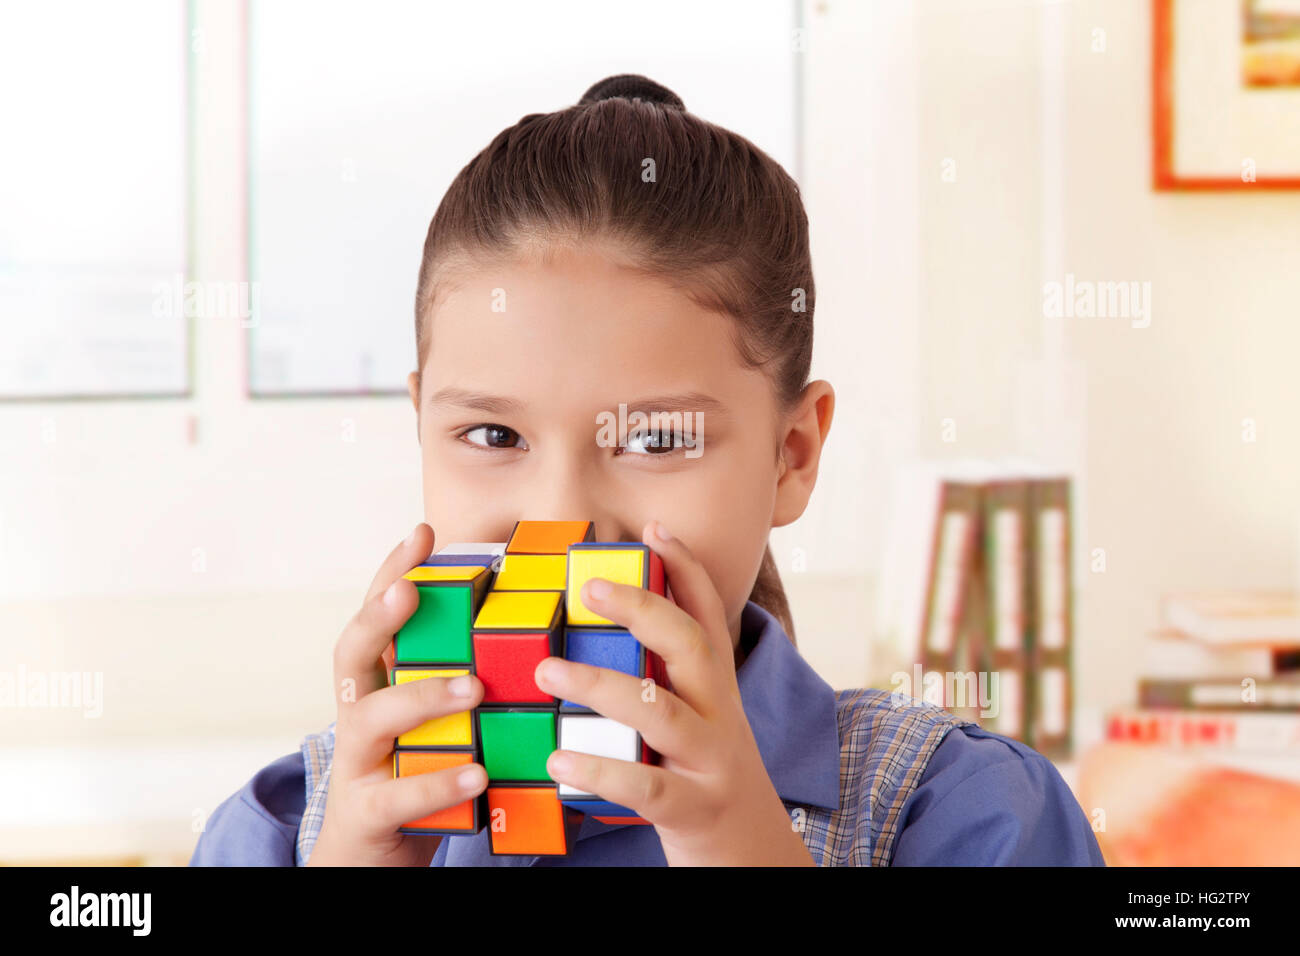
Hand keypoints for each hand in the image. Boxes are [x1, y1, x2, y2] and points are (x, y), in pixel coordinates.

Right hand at [307, 523, 488, 865]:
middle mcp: (357, 715)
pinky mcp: (368, 815)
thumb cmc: (415, 776)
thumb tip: (531, 635)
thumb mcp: (438, 721)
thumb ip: (463, 679)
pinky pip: (398, 795)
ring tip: (471, 687)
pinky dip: (437, 784)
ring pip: (371, 718)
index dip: (394, 572)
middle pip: (350, 653)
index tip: (423, 532)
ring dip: (421, 698)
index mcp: (377, 684)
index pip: (377, 617)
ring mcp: (357, 765)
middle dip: (378, 616)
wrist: (370, 862)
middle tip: (411, 591)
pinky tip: (476, 773)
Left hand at [533, 520, 814, 865]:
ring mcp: (710, 761)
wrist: (750, 851)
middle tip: (592, 587)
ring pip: (662, 713)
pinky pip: (646, 787)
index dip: (686, 569)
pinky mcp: (694, 809)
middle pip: (692, 647)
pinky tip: (558, 757)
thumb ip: (660, 675)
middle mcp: (719, 714)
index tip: (655, 528)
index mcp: (715, 687)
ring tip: (549, 669)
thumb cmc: (702, 772)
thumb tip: (602, 630)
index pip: (707, 616)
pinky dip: (600, 770)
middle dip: (645, 610)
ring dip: (603, 685)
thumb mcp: (694, 716)